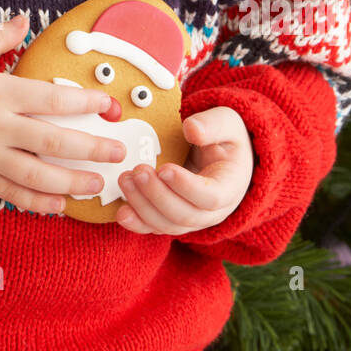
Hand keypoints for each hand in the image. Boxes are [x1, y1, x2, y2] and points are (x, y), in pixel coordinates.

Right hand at [0, 13, 127, 214]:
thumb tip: (25, 21)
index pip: (53, 99)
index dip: (85, 103)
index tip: (108, 106)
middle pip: (54, 142)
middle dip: (91, 149)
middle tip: (119, 152)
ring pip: (37, 175)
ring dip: (71, 182)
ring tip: (96, 185)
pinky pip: (9, 192)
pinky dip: (34, 202)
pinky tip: (56, 206)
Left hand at [115, 106, 254, 234]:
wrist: (222, 157)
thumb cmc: (225, 140)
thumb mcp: (227, 124)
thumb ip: (213, 125)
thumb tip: (192, 130)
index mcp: (229, 187)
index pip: (211, 196)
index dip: (186, 187)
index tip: (165, 169)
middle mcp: (212, 211)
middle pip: (185, 214)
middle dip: (157, 195)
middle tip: (138, 171)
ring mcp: (192, 218)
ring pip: (168, 224)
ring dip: (143, 206)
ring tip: (126, 180)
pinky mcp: (173, 219)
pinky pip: (155, 227)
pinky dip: (137, 222)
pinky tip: (121, 211)